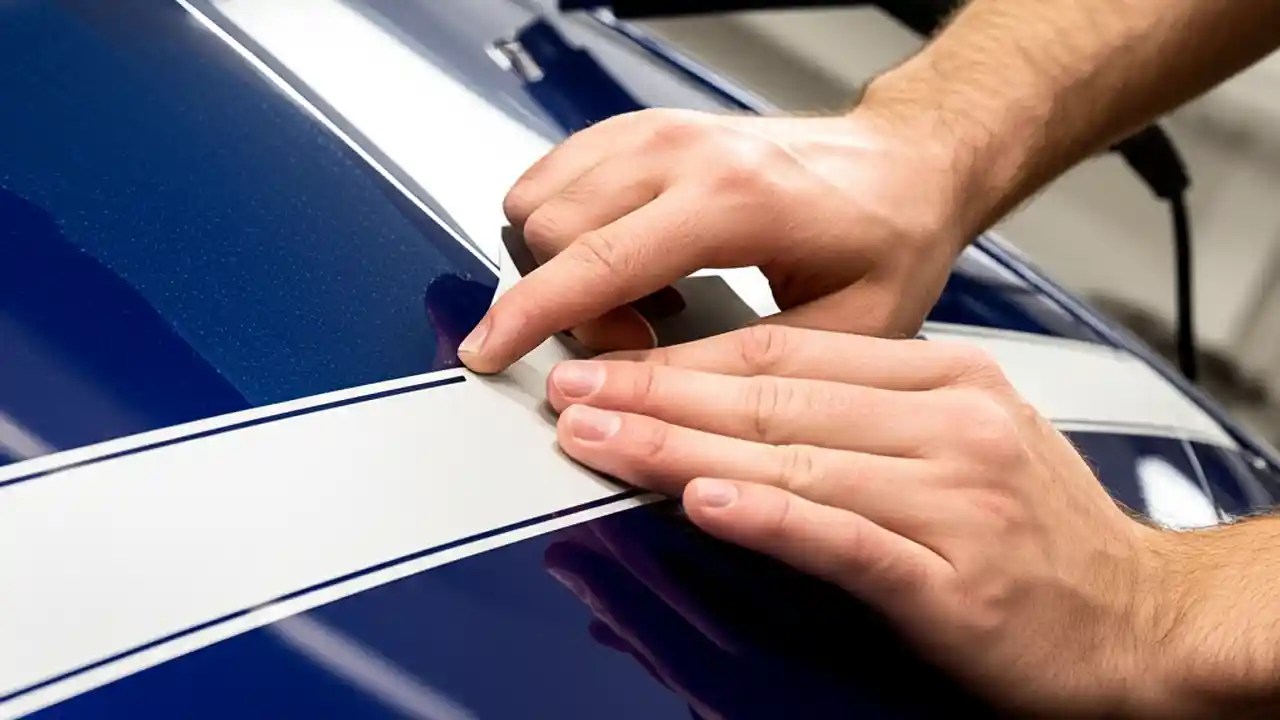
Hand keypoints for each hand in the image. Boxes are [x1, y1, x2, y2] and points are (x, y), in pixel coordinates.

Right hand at [458, 107, 979, 372]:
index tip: (487, 352)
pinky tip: (630, 262)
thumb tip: (638, 399)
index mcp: (732, 199)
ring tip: (639, 304)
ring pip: (542, 195)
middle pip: (550, 230)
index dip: (527, 316)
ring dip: (564, 266)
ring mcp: (661, 129)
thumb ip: (733, 368)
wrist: (904, 166)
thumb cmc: (886, 240)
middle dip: (565, 306)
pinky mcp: (649, 126)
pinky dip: (568, 227)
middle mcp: (684, 150)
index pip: (593, 261)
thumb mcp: (840, 332)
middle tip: (638, 343)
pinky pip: (561, 172)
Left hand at [542, 325, 1188, 717]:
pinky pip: (843, 539)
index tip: (611, 366)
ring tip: (600, 441)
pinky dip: (768, 517)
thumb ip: (862, 414)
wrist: (1140, 619)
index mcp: (946, 379)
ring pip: (793, 460)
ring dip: (682, 450)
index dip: (684, 358)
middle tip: (575, 394)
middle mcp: (950, 425)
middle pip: (775, 398)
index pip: (786, 354)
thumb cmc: (1041, 534)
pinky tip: (704, 501)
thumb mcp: (960, 439)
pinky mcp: (954, 580)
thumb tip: (741, 406)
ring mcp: (954, 499)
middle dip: (659, 396)